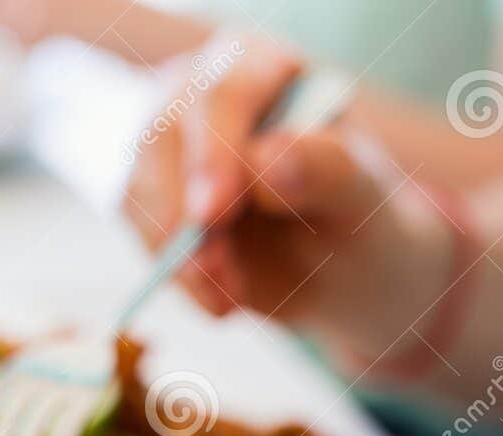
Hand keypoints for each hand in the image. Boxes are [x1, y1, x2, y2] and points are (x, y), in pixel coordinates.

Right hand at [123, 39, 457, 362]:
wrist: (337, 267)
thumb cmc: (355, 218)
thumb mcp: (359, 198)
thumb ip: (322, 171)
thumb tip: (266, 158)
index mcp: (264, 67)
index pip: (223, 92)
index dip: (213, 152)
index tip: (214, 217)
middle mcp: (204, 93)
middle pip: (163, 134)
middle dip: (183, 213)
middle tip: (215, 279)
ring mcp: (170, 144)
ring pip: (143, 188)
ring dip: (181, 255)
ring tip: (231, 299)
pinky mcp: (151, 194)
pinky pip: (144, 231)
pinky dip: (176, 275)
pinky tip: (220, 301)